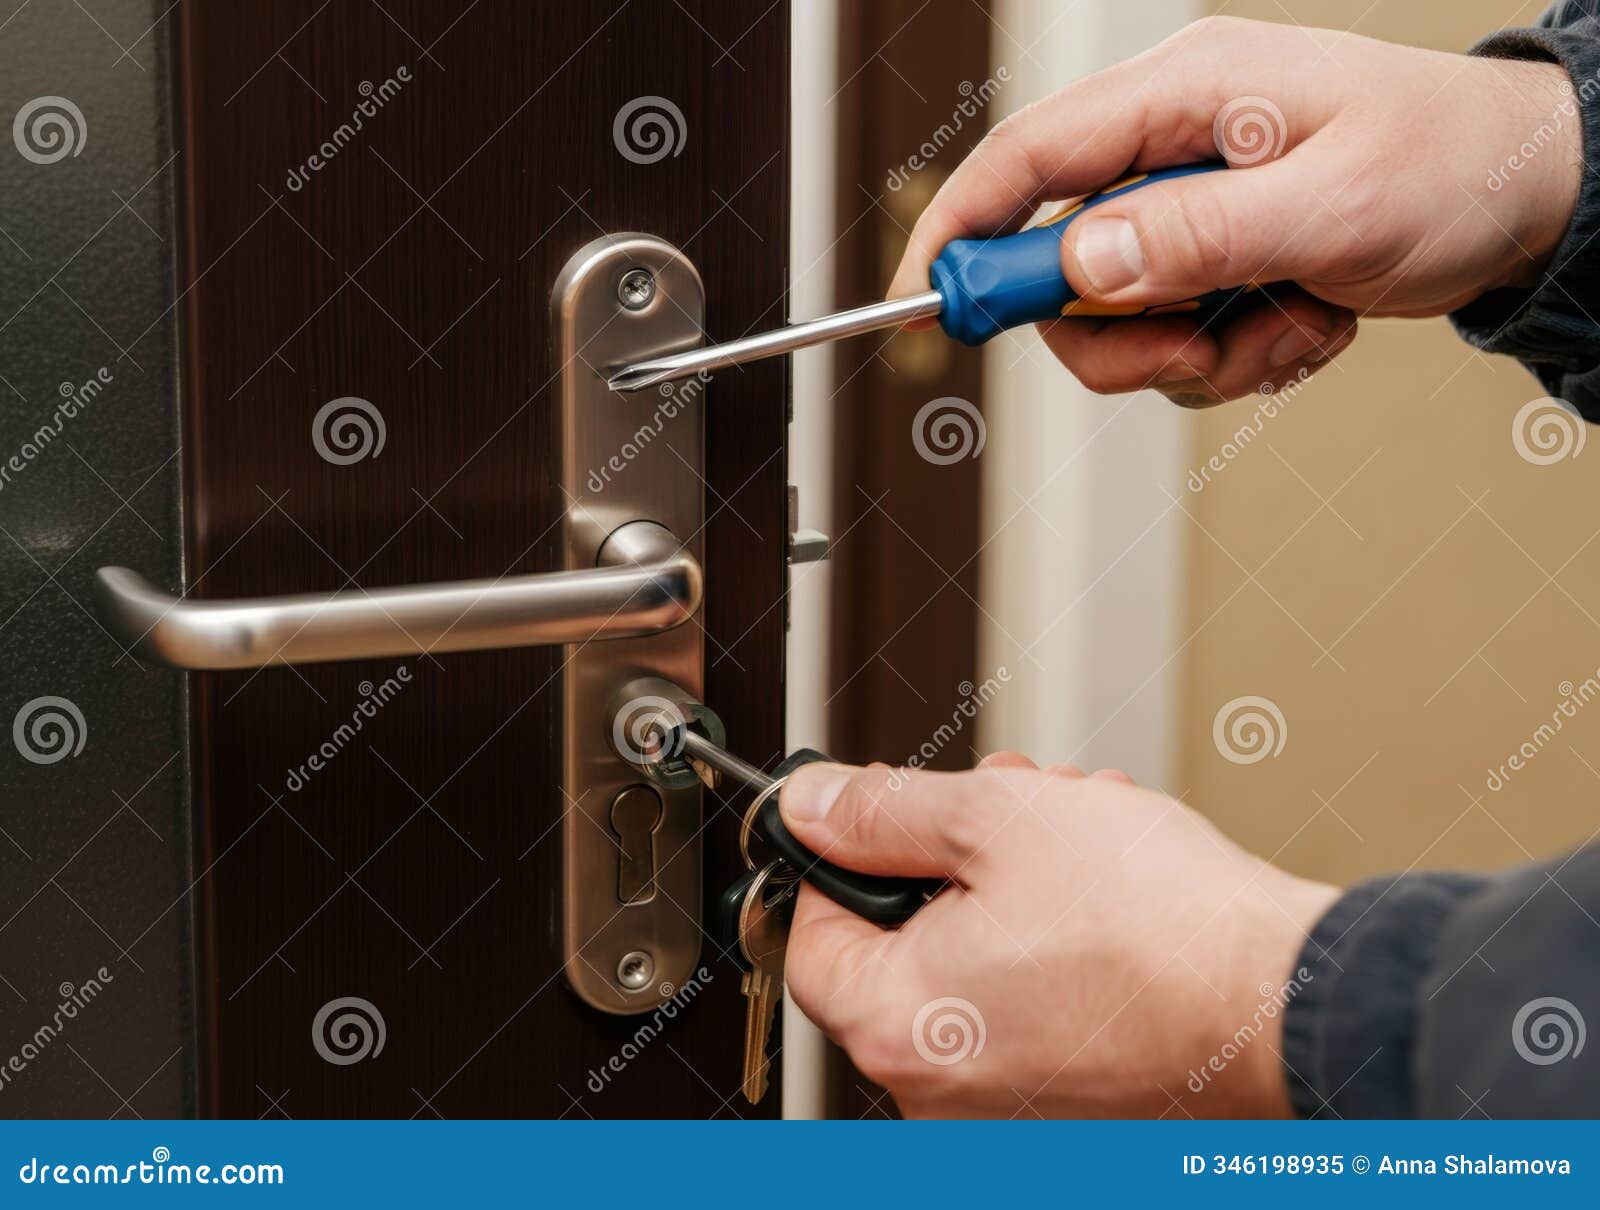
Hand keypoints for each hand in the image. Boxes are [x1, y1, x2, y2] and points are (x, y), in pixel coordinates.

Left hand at [779, 753, 1339, 1117]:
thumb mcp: (995, 819)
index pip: (813, 938)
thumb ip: (882, 811)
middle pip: (903, 950)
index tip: (884, 822)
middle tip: (1002, 807)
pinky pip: (1030, 1014)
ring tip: (1075, 837)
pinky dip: (1053, 950)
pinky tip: (1107, 896)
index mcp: (899, 1029)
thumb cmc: (1158, 925)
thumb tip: (813, 805)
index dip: (844, 860)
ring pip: (975, 971)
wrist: (1290, 999)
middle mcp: (944, 1096)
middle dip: (950, 860)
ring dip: (1012, 890)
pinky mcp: (1074, 1113)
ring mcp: (1013, 1115)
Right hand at [890, 16, 1581, 405]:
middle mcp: (1170, 149)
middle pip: (1059, 265)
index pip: (1027, 157)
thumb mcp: (1332, 206)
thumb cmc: (1450, 166)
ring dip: (1194, 355)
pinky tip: (1302, 326)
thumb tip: (1082, 267)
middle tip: (1188, 352)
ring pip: (1115, 318)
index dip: (960, 229)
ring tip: (1285, 328)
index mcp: (1183, 94)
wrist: (1527, 194)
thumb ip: (1200, 236)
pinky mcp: (1211, 259)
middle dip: (1117, 334)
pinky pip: (1173, 340)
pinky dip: (1235, 358)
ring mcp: (1189, 209)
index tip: (923, 302)